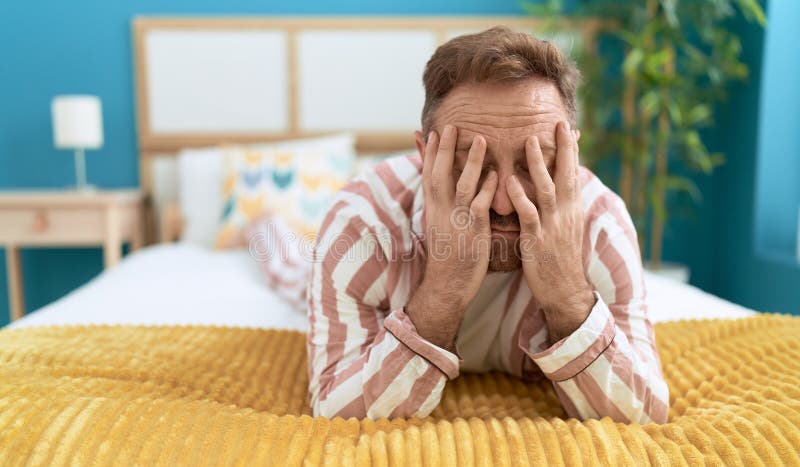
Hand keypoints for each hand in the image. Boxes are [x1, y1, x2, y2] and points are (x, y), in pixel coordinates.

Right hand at [406, 124, 497, 350]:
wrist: (447, 285)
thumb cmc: (447, 255)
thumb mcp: (438, 225)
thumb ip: (440, 203)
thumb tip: (436, 187)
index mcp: (433, 208)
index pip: (428, 175)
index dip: (430, 152)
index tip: (434, 130)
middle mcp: (442, 211)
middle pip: (440, 174)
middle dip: (444, 149)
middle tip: (451, 125)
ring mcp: (457, 220)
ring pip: (462, 185)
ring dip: (470, 162)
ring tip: (480, 139)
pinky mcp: (473, 231)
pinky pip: (480, 206)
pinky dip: (486, 189)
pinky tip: (494, 175)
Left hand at [507, 121, 595, 341]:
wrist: (564, 291)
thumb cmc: (559, 260)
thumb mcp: (564, 230)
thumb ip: (560, 207)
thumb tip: (558, 188)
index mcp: (572, 210)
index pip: (573, 173)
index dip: (571, 150)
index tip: (569, 127)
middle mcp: (566, 214)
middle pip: (566, 174)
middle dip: (563, 148)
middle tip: (559, 123)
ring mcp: (553, 226)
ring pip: (546, 189)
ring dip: (537, 165)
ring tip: (529, 141)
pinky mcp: (537, 240)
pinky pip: (528, 214)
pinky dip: (519, 196)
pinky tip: (508, 181)